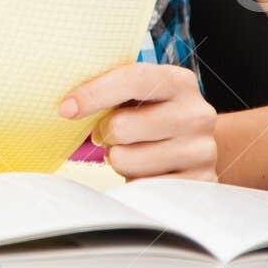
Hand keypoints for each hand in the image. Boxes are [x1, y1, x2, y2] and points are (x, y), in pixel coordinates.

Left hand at [59, 63, 218, 180]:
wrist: (196, 145)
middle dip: (105, 133)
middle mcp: (196, 114)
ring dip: (118, 158)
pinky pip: (139, 187)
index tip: (66, 109)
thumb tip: (68, 106)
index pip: (132, 80)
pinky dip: (133, 180)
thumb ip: (110, 88)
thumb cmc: (153, 114)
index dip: (93, 94)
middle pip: (120, 127)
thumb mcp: (139, 93)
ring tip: (134, 151)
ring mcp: (201, 152)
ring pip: (124, 160)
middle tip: (112, 134)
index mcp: (179, 81)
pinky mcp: (197, 184)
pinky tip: (147, 170)